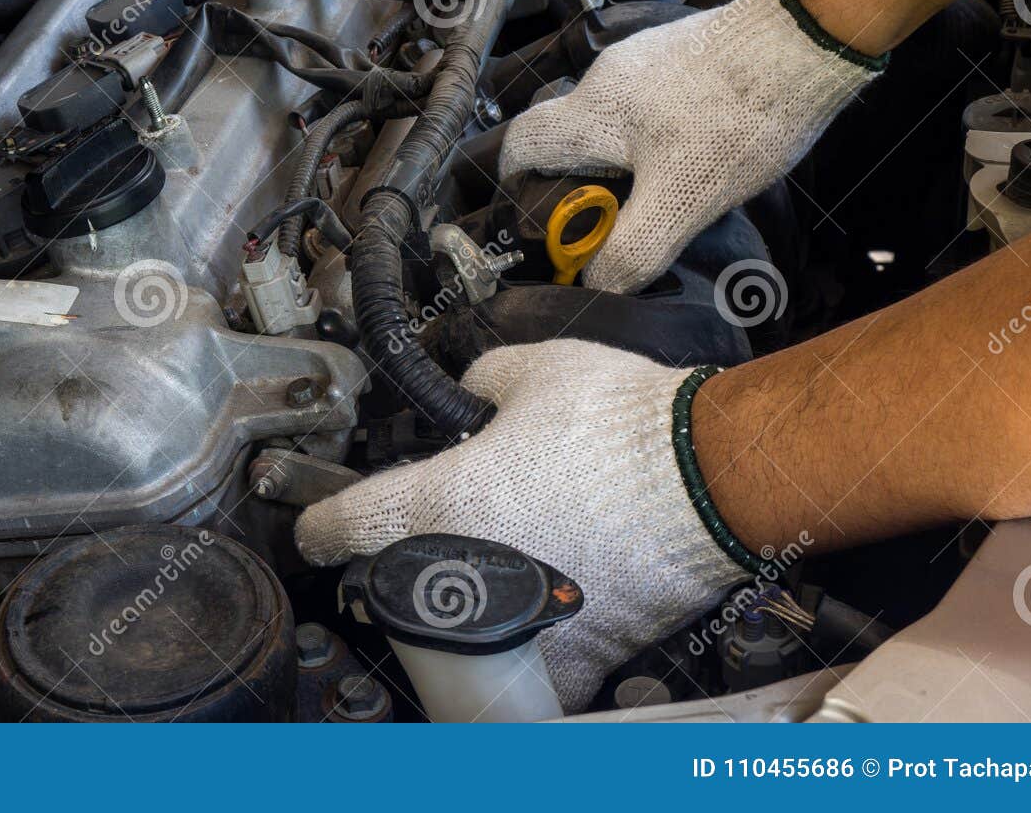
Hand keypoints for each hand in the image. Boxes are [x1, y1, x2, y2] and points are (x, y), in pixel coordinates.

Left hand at [295, 339, 745, 712]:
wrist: (715, 475)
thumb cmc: (627, 424)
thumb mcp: (535, 369)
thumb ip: (484, 381)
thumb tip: (476, 391)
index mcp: (449, 502)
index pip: (350, 527)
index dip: (321, 527)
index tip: (315, 533)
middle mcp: (478, 571)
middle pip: (400, 593)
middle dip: (401, 570)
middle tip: (419, 545)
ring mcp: (531, 619)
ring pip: (470, 640)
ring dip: (468, 614)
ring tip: (491, 579)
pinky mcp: (586, 649)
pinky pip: (544, 661)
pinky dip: (539, 640)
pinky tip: (552, 603)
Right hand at [498, 0, 881, 293]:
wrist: (806, 39)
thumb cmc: (740, 117)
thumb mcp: (685, 200)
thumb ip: (633, 248)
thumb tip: (597, 284)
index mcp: (591, 113)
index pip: (522, 144)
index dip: (514, 182)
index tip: (534, 215)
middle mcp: (607, 79)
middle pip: (568, 134)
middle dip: (580, 180)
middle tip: (609, 217)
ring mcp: (646, 59)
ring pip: (613, 118)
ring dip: (623, 157)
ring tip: (664, 189)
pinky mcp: (684, 51)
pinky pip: (651, 99)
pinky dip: (658, 133)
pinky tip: (700, 150)